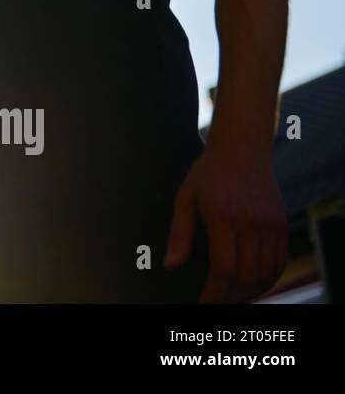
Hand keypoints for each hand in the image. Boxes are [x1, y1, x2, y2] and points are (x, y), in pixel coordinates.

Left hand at [163, 145, 287, 301]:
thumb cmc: (208, 173)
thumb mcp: (185, 198)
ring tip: (234, 297)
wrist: (241, 148)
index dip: (215, 293)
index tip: (205, 303)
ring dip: (251, 291)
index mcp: (223, 217)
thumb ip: (179, 234)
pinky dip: (269, 278)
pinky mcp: (282, 224)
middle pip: (247, 276)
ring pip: (266, 273)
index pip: (224, 268)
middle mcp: (251, 222)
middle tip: (217, 304)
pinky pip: (280, 261)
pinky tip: (253, 283)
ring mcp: (270, 224)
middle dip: (232, 297)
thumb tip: (170, 265)